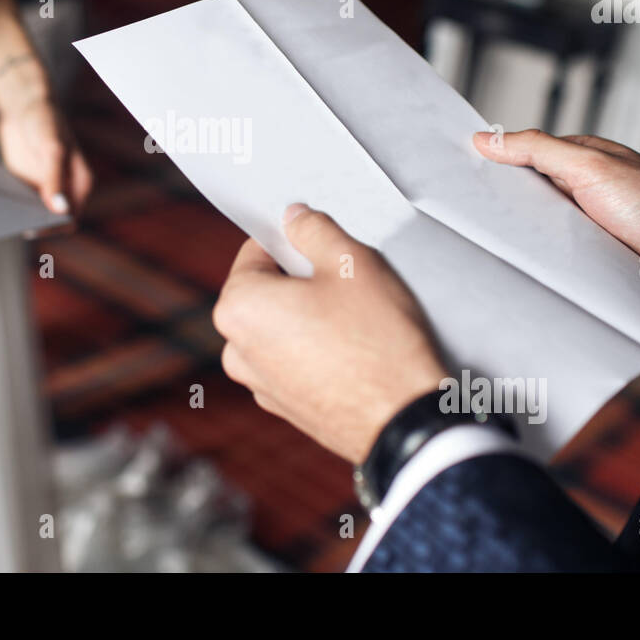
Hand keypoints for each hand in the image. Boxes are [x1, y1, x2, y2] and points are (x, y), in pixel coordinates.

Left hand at [0, 94, 92, 215]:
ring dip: (17, 217)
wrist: (25, 108)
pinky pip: (16, 204)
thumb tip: (61, 210)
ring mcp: (43, 190)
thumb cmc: (46, 122)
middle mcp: (63, 192)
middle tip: (9, 223)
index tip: (31, 226)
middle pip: (49, 220)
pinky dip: (6, 206)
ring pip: (31, 215)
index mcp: (79, 185)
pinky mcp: (25, 187)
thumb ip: (55, 179)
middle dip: (32, 224)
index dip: (53, 227)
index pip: (69, 218)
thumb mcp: (52, 148)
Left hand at [215, 204, 446, 464]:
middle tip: (347, 284)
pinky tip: (353, 351)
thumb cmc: (377, 341)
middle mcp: (236, 348)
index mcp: (238, 306)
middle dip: (300, 282)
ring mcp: (259, 383)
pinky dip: (315, 350)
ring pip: (280, 326)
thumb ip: (314, 230)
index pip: (257, 251)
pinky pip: (293, 361)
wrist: (404, 422)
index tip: (324, 248)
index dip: (293, 243)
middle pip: (265, 291)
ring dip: (308, 316)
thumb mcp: (352, 262)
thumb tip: (294, 217)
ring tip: (354, 320)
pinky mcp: (285, 407)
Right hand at [474, 129, 639, 288]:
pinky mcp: (594, 257)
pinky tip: (530, 265)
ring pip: (539, 228)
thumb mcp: (591, 167)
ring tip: (495, 243)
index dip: (494, 161)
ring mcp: (590, 225)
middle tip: (469, 212)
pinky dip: (543, 259)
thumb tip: (488, 138)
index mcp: (585, 160)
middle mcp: (586, 190)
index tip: (457, 168)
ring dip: (524, 237)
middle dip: (502, 203)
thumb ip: (538, 149)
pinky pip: (555, 256)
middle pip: (528, 194)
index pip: (525, 154)